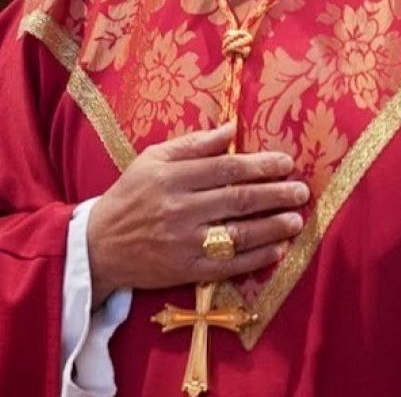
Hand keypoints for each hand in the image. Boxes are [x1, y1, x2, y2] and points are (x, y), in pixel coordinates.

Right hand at [85, 123, 308, 304]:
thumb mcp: (153, 159)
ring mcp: (184, 243)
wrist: (99, 245)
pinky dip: (256, 258)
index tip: (287, 163)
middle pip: (239, 199)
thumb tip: (232, 128)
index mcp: (172, 176)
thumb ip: (194, 144)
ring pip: (239, 233)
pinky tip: (277, 249)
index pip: (227, 168)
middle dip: (276, 194)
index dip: (261, 165)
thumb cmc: (130, 195)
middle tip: (302, 191)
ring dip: (273, 227)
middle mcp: (180, 209)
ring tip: (297, 219)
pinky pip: (229, 265)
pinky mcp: (186, 271)